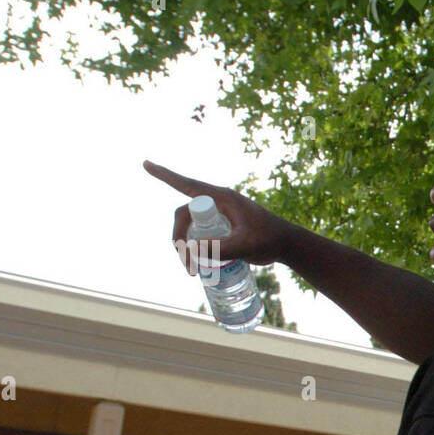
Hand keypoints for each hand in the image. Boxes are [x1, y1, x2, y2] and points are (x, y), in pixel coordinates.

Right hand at [144, 160, 295, 274]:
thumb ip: (221, 248)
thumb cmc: (269, 240)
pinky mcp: (224, 226)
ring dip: (185, 246)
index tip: (146, 164)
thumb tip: (190, 250)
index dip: (165, 175)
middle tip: (186, 264)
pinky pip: (200, 232)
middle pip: (185, 214)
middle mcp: (219, 202)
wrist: (287, 244)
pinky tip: (199, 265)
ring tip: (193, 270)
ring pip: (191, 226)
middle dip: (179, 237)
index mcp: (222, 198)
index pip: (187, 185)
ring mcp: (221, 214)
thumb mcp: (245, 245)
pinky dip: (195, 247)